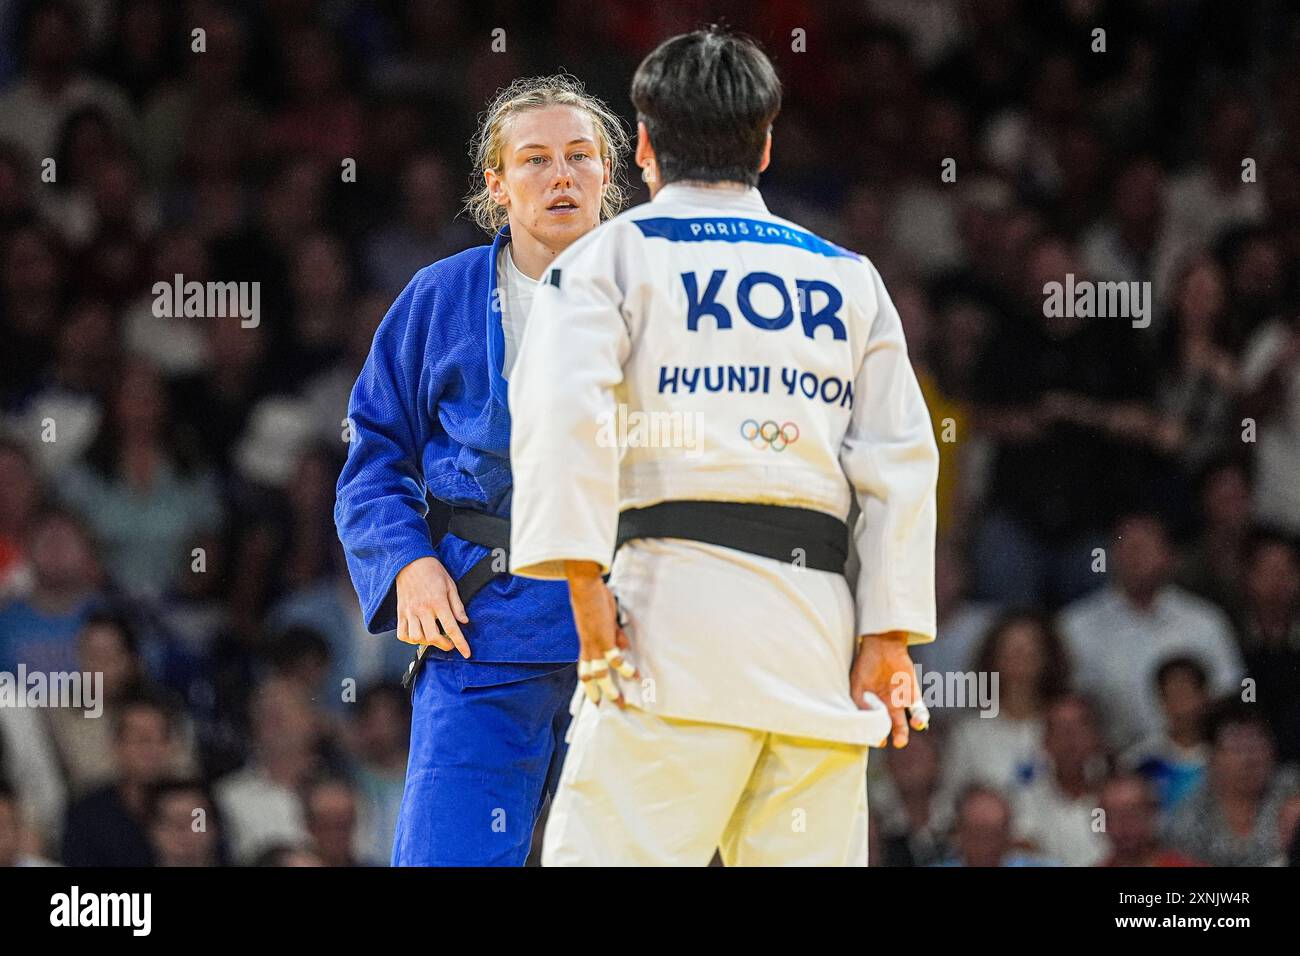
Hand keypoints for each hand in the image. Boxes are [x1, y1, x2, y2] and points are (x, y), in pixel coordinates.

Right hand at [395, 556, 469, 657]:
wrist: (410, 561)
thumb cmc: (432, 571)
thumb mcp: (450, 585)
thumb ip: (457, 605)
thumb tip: (464, 621)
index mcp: (438, 602)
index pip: (451, 628)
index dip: (460, 643)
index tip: (466, 653)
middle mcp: (423, 609)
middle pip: (433, 637)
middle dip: (444, 645)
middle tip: (450, 643)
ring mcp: (410, 611)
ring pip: (416, 638)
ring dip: (427, 643)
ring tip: (434, 637)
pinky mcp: (400, 612)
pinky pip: (402, 634)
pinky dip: (410, 639)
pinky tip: (418, 635)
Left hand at [565, 561, 636, 706]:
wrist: (584, 587)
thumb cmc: (593, 598)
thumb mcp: (604, 621)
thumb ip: (613, 634)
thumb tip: (624, 647)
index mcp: (586, 643)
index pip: (584, 669)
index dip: (588, 685)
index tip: (594, 699)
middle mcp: (588, 648)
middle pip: (589, 677)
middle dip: (597, 694)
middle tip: (607, 707)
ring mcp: (595, 644)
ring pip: (600, 674)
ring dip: (610, 689)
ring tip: (620, 702)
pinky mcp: (604, 638)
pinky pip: (614, 659)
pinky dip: (624, 668)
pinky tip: (634, 676)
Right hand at [850, 631, 927, 747]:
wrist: (882, 645)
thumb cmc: (866, 664)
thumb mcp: (857, 683)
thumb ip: (859, 702)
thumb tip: (867, 719)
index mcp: (872, 706)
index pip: (875, 726)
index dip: (876, 735)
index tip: (877, 740)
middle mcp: (887, 707)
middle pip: (891, 727)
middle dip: (894, 737)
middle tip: (894, 743)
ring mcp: (900, 702)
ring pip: (905, 723)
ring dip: (904, 732)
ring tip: (901, 739)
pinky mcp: (913, 695)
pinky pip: (919, 710)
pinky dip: (920, 718)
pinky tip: (917, 723)